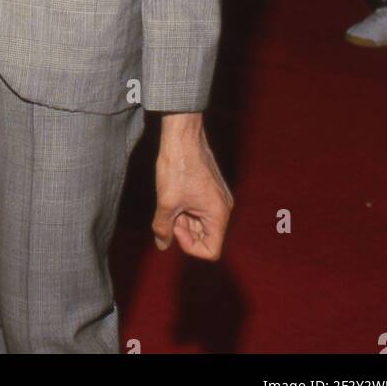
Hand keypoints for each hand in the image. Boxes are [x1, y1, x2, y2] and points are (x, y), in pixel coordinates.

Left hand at [152, 120, 233, 259]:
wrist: (182, 134)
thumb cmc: (178, 165)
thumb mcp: (166, 201)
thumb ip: (163, 228)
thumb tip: (162, 244)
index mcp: (219, 215)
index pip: (211, 251)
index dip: (189, 246)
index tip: (176, 226)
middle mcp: (223, 209)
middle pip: (206, 237)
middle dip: (185, 230)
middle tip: (169, 212)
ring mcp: (218, 198)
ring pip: (201, 223)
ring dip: (184, 219)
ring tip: (170, 202)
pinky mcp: (211, 189)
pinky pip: (200, 210)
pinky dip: (186, 209)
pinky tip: (174, 195)